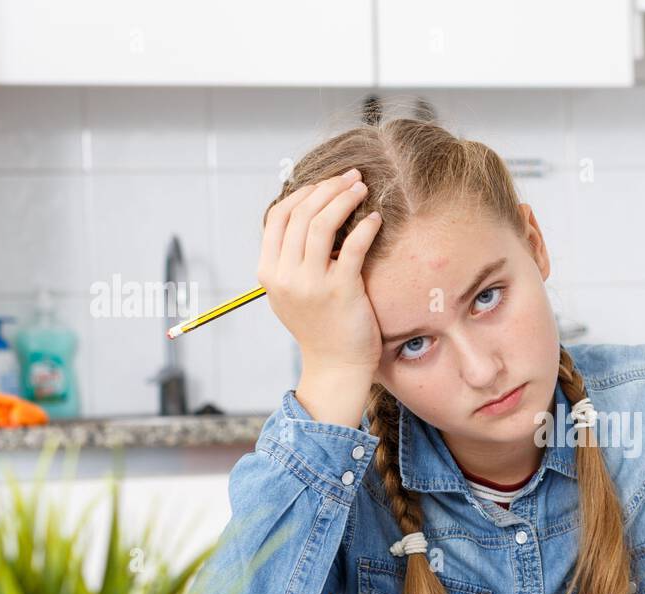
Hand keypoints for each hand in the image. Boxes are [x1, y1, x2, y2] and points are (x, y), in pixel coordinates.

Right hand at [257, 168, 384, 378]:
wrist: (336, 365)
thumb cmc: (320, 326)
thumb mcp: (290, 292)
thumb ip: (289, 260)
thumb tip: (305, 218)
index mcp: (268, 272)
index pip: (277, 217)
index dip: (301, 193)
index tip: (324, 183)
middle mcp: (285, 276)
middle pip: (300, 214)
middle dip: (327, 188)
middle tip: (351, 177)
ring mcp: (311, 284)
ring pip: (321, 224)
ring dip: (344, 199)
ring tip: (362, 189)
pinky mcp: (341, 291)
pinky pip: (352, 247)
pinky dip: (364, 227)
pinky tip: (375, 219)